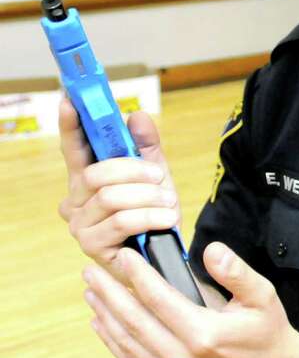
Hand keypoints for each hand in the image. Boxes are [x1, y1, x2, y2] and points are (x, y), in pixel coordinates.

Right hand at [58, 99, 180, 280]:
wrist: (169, 256)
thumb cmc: (156, 215)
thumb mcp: (157, 175)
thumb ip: (147, 146)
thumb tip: (136, 116)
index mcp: (87, 180)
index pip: (74, 150)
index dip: (70, 126)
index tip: (69, 101)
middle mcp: (75, 202)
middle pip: (96, 174)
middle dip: (133, 171)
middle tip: (159, 176)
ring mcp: (80, 226)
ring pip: (111, 198)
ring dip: (148, 197)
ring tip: (169, 203)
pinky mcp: (93, 246)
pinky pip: (122, 222)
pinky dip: (150, 216)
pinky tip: (167, 219)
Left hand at [82, 242, 298, 357]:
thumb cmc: (268, 329)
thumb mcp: (262, 295)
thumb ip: (237, 272)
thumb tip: (211, 250)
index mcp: (206, 336)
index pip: (159, 300)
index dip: (138, 275)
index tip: (124, 256)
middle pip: (135, 322)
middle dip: (110, 294)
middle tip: (91, 273)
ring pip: (129, 345)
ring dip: (106, 317)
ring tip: (93, 294)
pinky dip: (115, 341)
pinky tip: (104, 323)